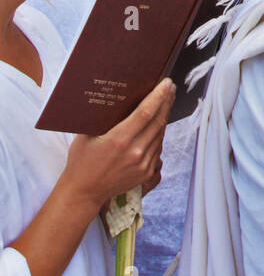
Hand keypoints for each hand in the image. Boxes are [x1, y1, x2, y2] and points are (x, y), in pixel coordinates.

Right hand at [62, 78, 174, 213]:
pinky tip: (158, 124)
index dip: (158, 96)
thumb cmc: (82, 161)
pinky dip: (159, 133)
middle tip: (170, 87)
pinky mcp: (146, 173)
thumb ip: (102, 118)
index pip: (146, 113)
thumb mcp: (86, 135)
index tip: (166, 83)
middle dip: (166, 101)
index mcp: (119, 140)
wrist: (84, 192)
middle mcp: (134, 152)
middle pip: (158, 121)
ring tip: (166, 101)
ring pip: (160, 134)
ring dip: (164, 116)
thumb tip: (116, 97)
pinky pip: (158, 148)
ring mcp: (142, 164)